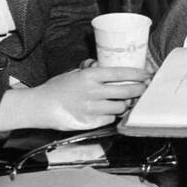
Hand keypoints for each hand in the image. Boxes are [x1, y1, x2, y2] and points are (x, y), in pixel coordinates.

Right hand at [0, 66, 150, 132]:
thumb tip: (103, 64)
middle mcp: (93, 92)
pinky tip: (110, 111)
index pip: (121, 73)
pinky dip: (113, 115)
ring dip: (126, 104)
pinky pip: (110, 118)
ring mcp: (92, 108)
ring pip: (121, 107)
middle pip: (127, 91)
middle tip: (144, 88)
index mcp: (90, 76)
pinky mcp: (90, 121)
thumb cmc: (57, 88)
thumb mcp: (74, 73)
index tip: (146, 74)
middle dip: (140, 90)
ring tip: (126, 101)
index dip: (137, 74)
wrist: (41, 106)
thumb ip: (91, 69)